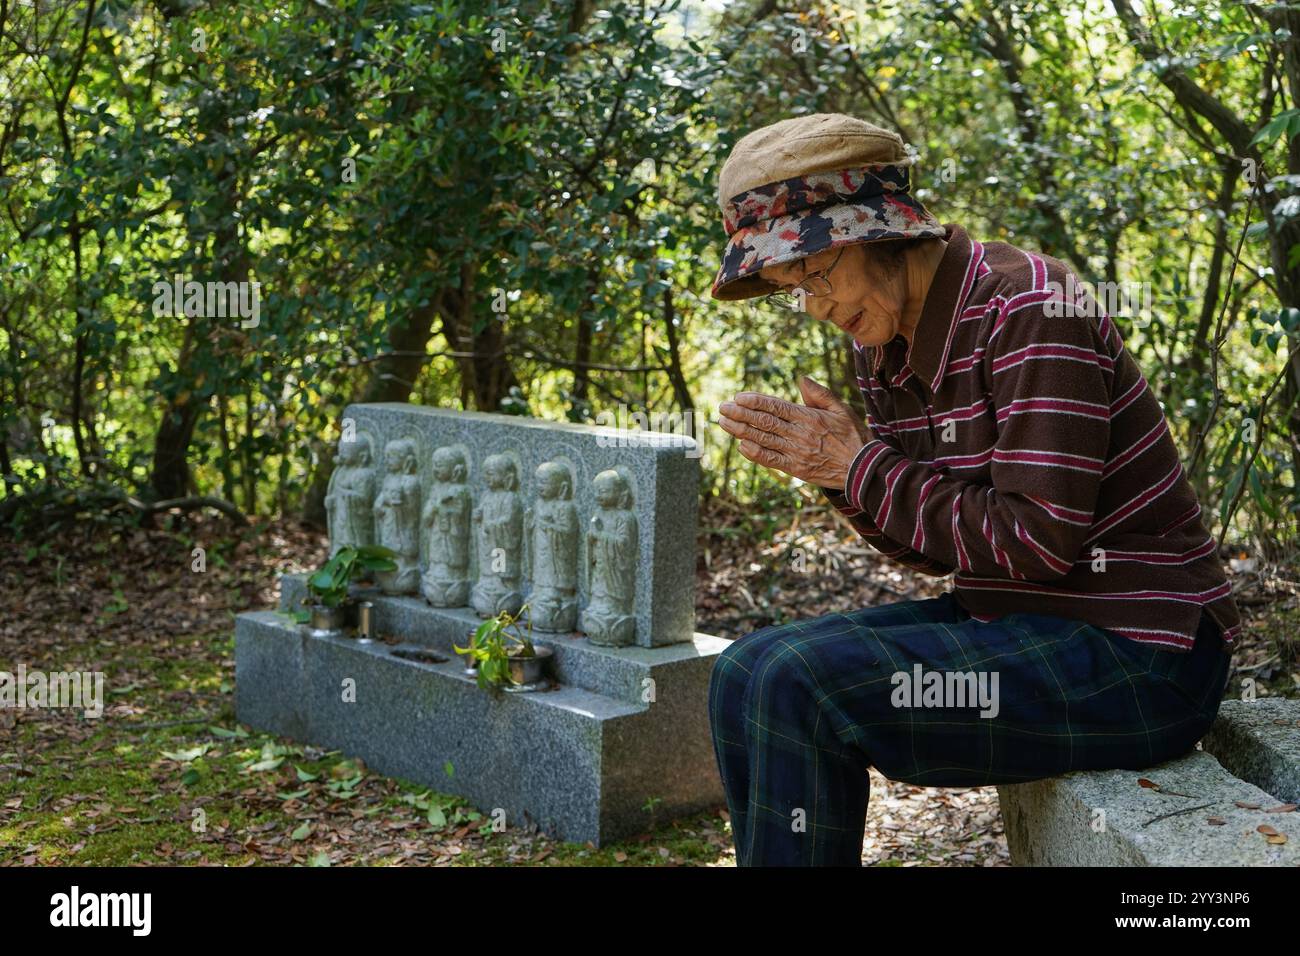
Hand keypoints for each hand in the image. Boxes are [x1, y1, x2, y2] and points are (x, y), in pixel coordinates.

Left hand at [717, 376, 871, 489]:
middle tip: (722, 408)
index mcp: (809, 417)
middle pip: (764, 422)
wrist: (862, 469)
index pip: (776, 407)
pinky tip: (741, 445)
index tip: (738, 397)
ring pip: (763, 439)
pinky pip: (771, 460)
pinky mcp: (795, 469)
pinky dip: (754, 453)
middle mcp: (799, 434)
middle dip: (740, 414)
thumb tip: (801, 379)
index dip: (755, 402)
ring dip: (741, 431)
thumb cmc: (852, 436)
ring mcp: (796, 453)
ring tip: (723, 422)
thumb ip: (819, 394)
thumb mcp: (841, 409)